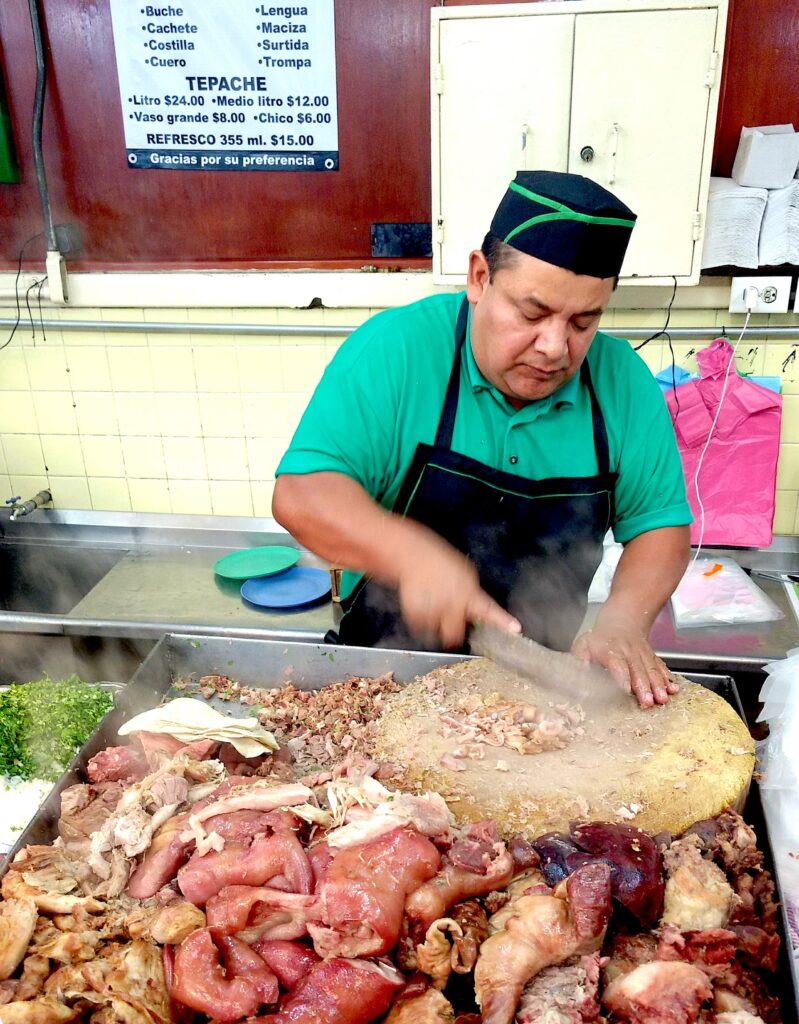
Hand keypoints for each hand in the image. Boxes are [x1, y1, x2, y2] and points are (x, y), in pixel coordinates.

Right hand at [396, 534, 519, 648]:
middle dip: (452, 635)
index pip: (489, 610)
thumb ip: (471, 595)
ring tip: (432, 602)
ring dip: (435, 622)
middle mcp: (452, 604)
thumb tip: (475, 612)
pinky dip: (420, 619)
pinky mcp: (415, 613)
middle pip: (454, 636)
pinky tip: (422, 601)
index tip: (515, 629)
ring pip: (435, 631)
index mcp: (468, 593)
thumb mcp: (464, 574)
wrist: (413, 554)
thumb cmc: (440, 562)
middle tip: (448, 625)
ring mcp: (433, 610)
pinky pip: (419, 626)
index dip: (502, 621)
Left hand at [571, 627, 677, 708]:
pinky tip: (674, 688)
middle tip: (649, 702)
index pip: (617, 664)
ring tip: (663, 698)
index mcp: (611, 651)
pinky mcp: (652, 657)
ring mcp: (642, 655)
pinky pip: (661, 667)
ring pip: (651, 670)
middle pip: (638, 670)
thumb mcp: (583, 645)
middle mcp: (629, 652)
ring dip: (658, 685)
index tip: (625, 689)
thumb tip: (579, 673)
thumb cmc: (599, 639)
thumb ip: (580, 660)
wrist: (621, 621)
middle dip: (644, 687)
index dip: (622, 676)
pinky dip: (668, 678)